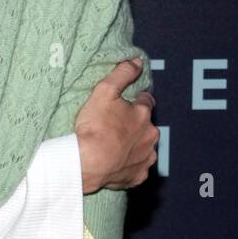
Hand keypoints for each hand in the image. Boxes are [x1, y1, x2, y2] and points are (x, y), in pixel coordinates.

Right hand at [74, 59, 158, 191]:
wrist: (87, 163)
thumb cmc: (94, 127)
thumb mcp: (104, 91)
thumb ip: (122, 74)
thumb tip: (136, 61)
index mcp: (144, 115)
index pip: (145, 102)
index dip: (135, 101)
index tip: (124, 104)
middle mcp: (150, 136)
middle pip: (146, 126)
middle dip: (135, 125)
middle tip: (114, 127)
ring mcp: (145, 158)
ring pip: (144, 148)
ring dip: (134, 146)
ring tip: (114, 147)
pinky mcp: (138, 176)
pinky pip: (137, 169)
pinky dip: (129, 166)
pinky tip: (116, 164)